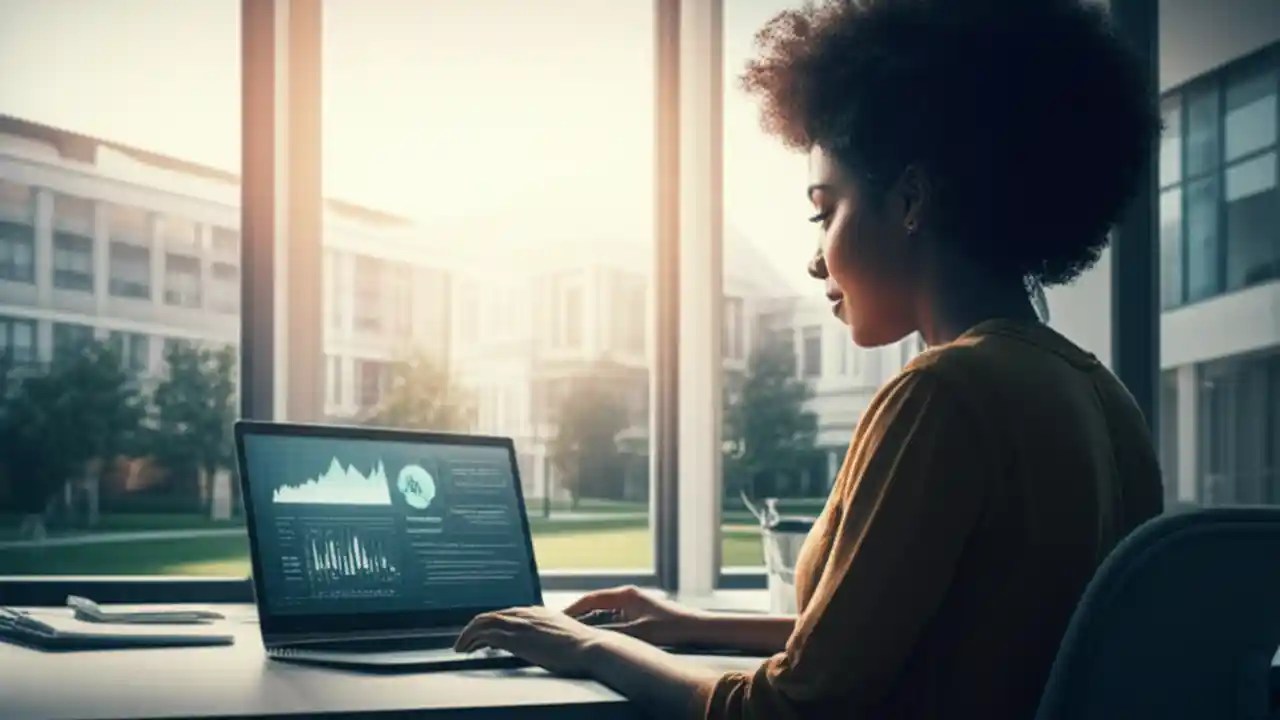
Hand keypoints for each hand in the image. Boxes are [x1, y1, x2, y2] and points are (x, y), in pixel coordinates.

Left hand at [454, 606, 603, 677]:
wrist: (589, 647)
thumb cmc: (581, 645)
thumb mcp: (560, 634)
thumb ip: (546, 634)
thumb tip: (541, 643)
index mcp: (535, 612)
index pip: (504, 613)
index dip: (489, 624)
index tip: (481, 635)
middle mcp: (525, 614)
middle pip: (490, 615)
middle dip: (473, 628)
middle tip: (464, 641)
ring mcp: (520, 624)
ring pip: (484, 622)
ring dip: (468, 634)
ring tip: (461, 647)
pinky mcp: (516, 638)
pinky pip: (487, 635)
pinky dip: (473, 640)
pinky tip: (468, 650)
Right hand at [563, 585, 702, 646]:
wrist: (694, 627)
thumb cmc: (669, 627)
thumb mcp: (637, 632)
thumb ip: (611, 632)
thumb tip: (589, 634)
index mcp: (625, 595)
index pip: (591, 599)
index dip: (573, 609)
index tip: (559, 618)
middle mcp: (627, 595)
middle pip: (596, 604)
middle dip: (579, 615)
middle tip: (563, 627)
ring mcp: (633, 603)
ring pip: (604, 612)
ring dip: (591, 621)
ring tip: (576, 632)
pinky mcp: (638, 612)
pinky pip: (614, 617)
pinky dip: (604, 625)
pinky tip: (598, 635)